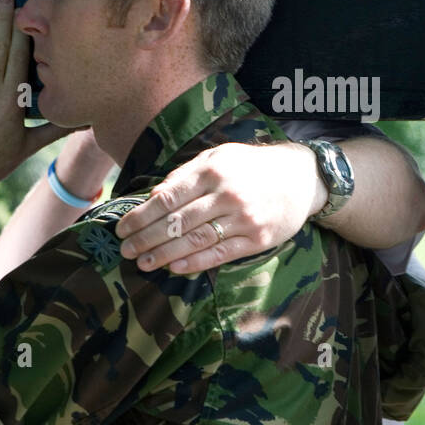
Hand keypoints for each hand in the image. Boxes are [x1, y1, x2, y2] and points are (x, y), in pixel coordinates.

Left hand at [115, 141, 321, 272]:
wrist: (301, 177)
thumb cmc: (252, 166)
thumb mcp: (219, 157)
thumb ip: (185, 174)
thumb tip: (154, 195)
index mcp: (213, 171)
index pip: (168, 197)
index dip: (142, 216)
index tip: (123, 228)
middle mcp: (228, 195)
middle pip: (178, 222)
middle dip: (147, 238)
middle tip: (126, 250)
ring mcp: (244, 219)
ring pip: (196, 241)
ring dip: (165, 255)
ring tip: (144, 263)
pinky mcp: (258, 240)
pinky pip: (221, 254)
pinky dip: (195, 262)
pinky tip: (175, 268)